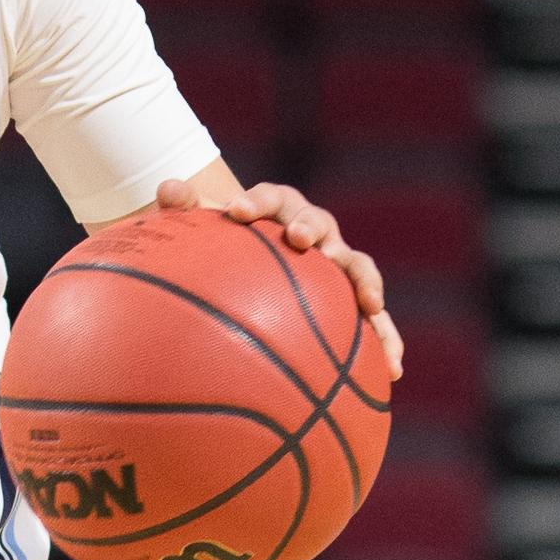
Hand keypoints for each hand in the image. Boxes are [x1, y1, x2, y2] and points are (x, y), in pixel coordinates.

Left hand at [156, 178, 403, 378]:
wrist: (257, 254)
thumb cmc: (227, 240)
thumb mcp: (201, 226)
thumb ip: (184, 207)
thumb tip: (167, 188)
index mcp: (279, 207)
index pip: (271, 197)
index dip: (257, 202)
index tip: (238, 212)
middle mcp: (314, 229)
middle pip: (320, 224)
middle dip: (311, 230)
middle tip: (299, 240)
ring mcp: (337, 264)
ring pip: (358, 269)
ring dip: (365, 283)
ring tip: (370, 305)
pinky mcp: (352, 300)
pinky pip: (375, 321)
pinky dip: (385, 340)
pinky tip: (392, 371)